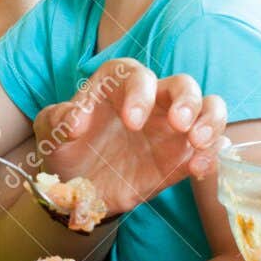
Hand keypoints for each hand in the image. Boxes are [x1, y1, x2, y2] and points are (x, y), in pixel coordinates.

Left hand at [32, 60, 227, 216]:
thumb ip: (60, 120)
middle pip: (182, 85)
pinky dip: (210, 155)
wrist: (77, 186)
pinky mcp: (180, 157)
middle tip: (179, 124)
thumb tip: (76, 121)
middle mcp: (150, 102)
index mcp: (117, 87)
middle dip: (186, 100)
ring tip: (197, 142)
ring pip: (207, 108)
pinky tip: (198, 169)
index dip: (138, 91)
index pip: (134, 75)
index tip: (131, 120)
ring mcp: (170, 128)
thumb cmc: (65, 147)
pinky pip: (207, 148)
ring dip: (210, 120)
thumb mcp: (50, 131)